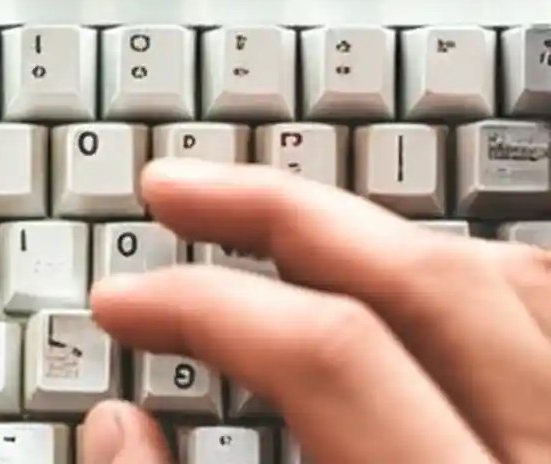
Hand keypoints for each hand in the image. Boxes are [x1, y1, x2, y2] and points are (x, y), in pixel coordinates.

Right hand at [83, 159, 550, 463]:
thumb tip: (118, 427)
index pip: (327, 354)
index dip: (203, 307)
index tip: (126, 301)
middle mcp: (550, 461)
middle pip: (421, 279)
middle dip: (276, 214)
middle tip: (178, 189)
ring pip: (505, 273)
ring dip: (374, 234)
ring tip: (277, 221)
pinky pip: (550, 306)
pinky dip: (469, 272)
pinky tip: (401, 273)